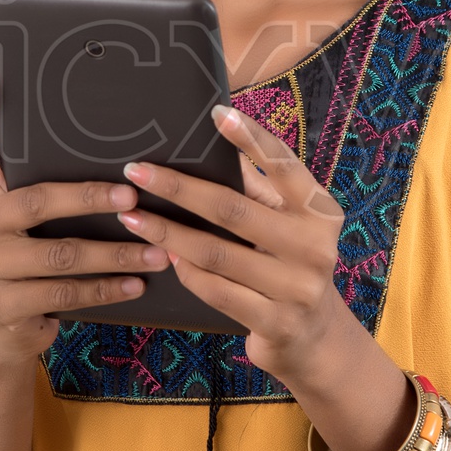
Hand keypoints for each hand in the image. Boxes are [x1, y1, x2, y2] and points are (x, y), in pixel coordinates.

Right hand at [0, 79, 170, 361]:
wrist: (1, 331)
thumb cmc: (22, 258)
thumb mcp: (15, 220)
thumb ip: (26, 181)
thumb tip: (79, 132)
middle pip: (36, 203)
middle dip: (90, 198)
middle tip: (132, 193)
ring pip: (61, 255)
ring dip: (115, 253)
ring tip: (157, 250)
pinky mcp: (1, 307)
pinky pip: (65, 295)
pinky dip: (106, 288)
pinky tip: (136, 284)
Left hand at [115, 103, 348, 385]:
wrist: (314, 337)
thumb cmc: (288, 264)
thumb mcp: (286, 225)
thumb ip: (258, 190)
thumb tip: (210, 141)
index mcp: (319, 211)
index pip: (284, 165)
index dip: (251, 137)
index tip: (216, 113)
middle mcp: (314, 246)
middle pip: (233, 209)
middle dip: (178, 188)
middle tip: (136, 171)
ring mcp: (297, 288)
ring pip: (216, 253)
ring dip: (167, 231)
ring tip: (131, 215)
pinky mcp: (276, 322)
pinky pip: (216, 291)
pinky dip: (185, 270)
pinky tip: (162, 253)